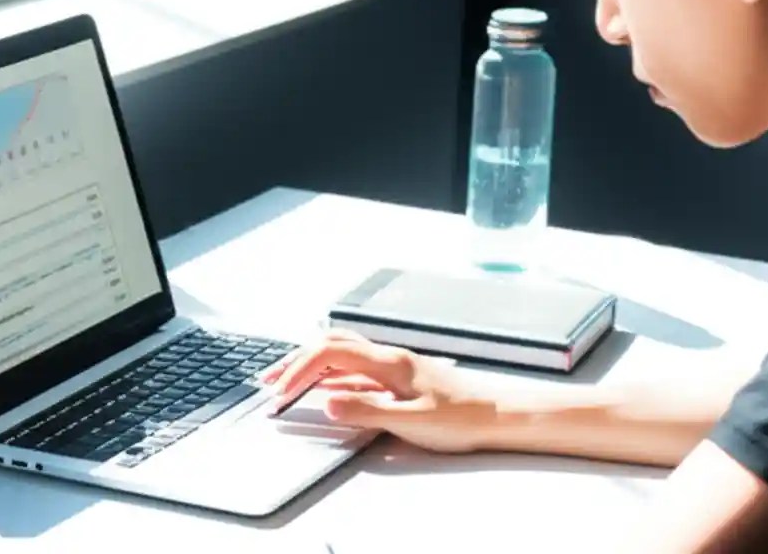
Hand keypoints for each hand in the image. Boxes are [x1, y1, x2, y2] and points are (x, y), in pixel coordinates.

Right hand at [259, 329, 496, 452]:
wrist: (498, 415)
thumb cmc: (462, 417)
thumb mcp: (412, 421)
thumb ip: (367, 411)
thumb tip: (327, 403)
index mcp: (388, 362)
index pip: (331, 353)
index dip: (300, 370)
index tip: (281, 392)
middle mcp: (388, 358)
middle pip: (330, 346)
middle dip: (295, 360)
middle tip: (268, 380)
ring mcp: (393, 366)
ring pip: (341, 353)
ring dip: (310, 363)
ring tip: (286, 379)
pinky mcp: (398, 379)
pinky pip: (354, 368)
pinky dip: (330, 374)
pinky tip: (324, 388)